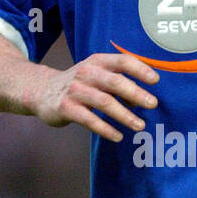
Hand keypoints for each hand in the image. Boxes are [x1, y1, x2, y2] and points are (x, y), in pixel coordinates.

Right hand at [31, 52, 158, 140]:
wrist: (41, 91)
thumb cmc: (78, 84)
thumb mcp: (96, 74)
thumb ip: (118, 83)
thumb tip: (142, 100)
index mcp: (97, 61)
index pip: (122, 61)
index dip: (140, 69)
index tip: (155, 80)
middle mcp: (86, 73)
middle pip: (115, 82)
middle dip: (136, 93)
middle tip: (153, 104)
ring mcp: (75, 90)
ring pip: (105, 102)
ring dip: (125, 115)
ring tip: (140, 125)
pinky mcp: (66, 108)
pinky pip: (89, 120)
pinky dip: (105, 129)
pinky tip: (118, 136)